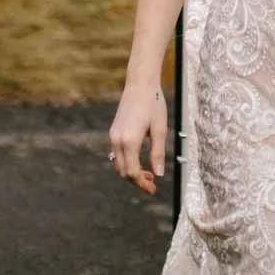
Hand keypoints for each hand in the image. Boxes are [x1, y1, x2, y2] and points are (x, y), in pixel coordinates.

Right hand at [109, 82, 167, 196]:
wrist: (140, 84)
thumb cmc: (153, 104)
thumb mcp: (160, 130)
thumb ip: (158, 153)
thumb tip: (158, 174)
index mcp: (130, 141)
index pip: (133, 172)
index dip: (142, 184)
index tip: (153, 190)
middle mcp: (118, 140)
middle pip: (123, 171)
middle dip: (137, 181)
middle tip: (152, 185)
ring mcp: (113, 136)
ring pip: (119, 164)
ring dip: (131, 172)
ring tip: (148, 173)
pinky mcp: (114, 132)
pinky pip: (117, 154)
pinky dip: (127, 163)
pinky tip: (139, 161)